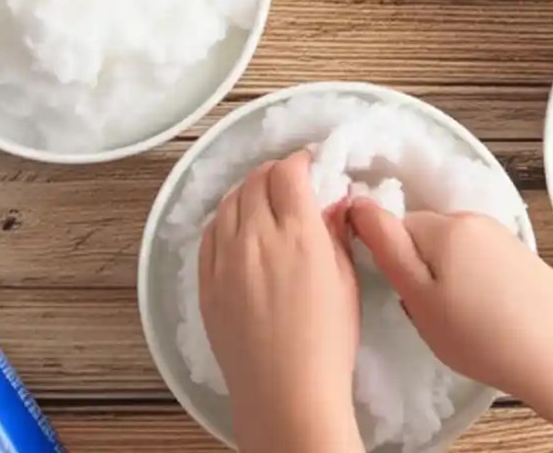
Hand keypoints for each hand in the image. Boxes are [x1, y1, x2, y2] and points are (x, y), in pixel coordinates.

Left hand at [199, 150, 363, 452]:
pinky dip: (225, 218)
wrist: (285, 391)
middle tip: (291, 181)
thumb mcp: (346, 280)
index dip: (301, 161)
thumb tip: (334, 202)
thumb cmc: (327, 341)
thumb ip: (335, 233)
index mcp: (297, 233)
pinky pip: (209, 232)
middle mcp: (255, 237)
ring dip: (248, 190)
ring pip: (229, 202)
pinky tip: (238, 226)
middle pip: (256, 180)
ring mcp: (224, 259)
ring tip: (264, 199)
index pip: (289, 171)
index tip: (311, 165)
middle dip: (275, 172)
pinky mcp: (206, 281)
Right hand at [348, 201, 552, 396]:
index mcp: (444, 225)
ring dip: (446, 279)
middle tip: (434, 314)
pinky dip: (473, 284)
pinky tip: (488, 315)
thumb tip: (358, 204)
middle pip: (424, 237)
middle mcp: (473, 218)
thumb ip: (387, 248)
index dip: (393, 264)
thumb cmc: (479, 334)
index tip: (408, 298)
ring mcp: (500, 235)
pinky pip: (478, 261)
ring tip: (463, 320)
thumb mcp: (419, 298)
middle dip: (420, 270)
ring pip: (451, 252)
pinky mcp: (519, 255)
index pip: (394, 228)